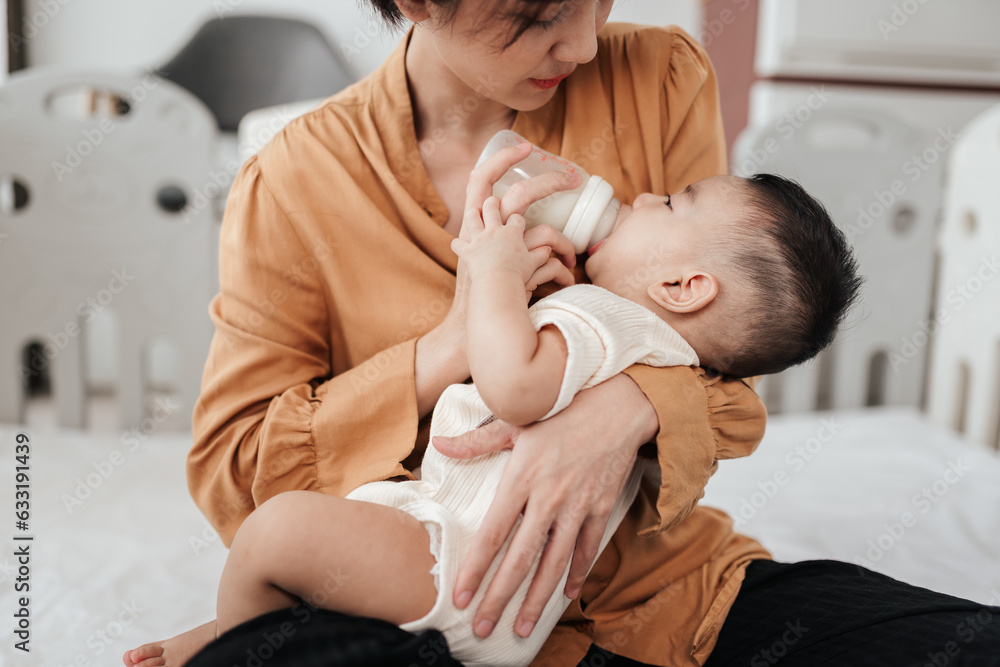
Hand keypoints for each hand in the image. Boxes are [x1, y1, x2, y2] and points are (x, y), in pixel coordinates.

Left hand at [432, 374, 658, 638]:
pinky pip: (586, 549)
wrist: (618, 403)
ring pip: (553, 564)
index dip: (475, 569)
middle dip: (499, 598)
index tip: (460, 596)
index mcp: (521, 477)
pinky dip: (576, 574)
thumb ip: (476, 441)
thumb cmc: (561, 408)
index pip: (493, 534)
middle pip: (520, 559)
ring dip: (537, 600)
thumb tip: (438, 445)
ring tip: (521, 627)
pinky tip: (565, 595)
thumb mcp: (515, 420)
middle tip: (482, 628)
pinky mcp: (601, 508)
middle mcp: (548, 498)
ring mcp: (578, 506)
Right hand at [455, 142, 579, 293]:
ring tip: (574, 255)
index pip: (479, 178)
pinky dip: (562, 274)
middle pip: (520, 195)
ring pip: (546, 231)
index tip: (524, 148)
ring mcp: (506, 253)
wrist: (469, 324)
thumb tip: (512, 229)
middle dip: (549, 183)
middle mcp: (487, 233)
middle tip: (572, 179)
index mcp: (473, 224)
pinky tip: (567, 283)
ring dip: (565, 243)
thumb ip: (489, 240)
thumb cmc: (474, 293)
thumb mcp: (473, 258)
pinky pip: (552, 265)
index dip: (501, 159)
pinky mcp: (521, 274)